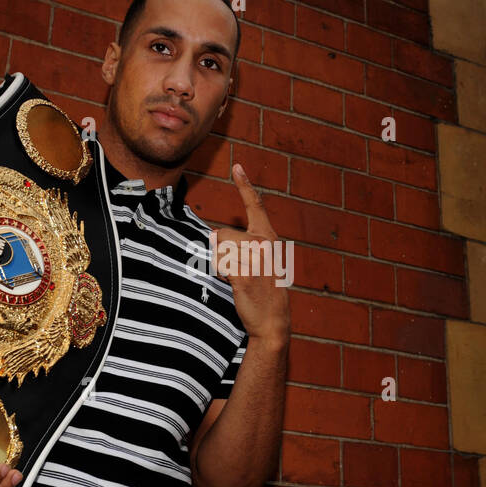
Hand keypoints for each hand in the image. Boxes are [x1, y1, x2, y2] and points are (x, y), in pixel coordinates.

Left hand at [213, 164, 290, 342]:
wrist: (272, 320)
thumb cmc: (263, 292)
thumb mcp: (262, 262)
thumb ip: (244, 245)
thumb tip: (213, 236)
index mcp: (269, 237)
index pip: (256, 206)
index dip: (245, 185)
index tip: (237, 166)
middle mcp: (263, 243)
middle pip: (222, 234)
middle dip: (221, 252)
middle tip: (238, 271)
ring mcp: (255, 257)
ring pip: (218, 249)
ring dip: (220, 264)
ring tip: (237, 278)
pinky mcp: (244, 272)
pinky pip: (219, 265)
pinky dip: (221, 275)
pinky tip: (235, 284)